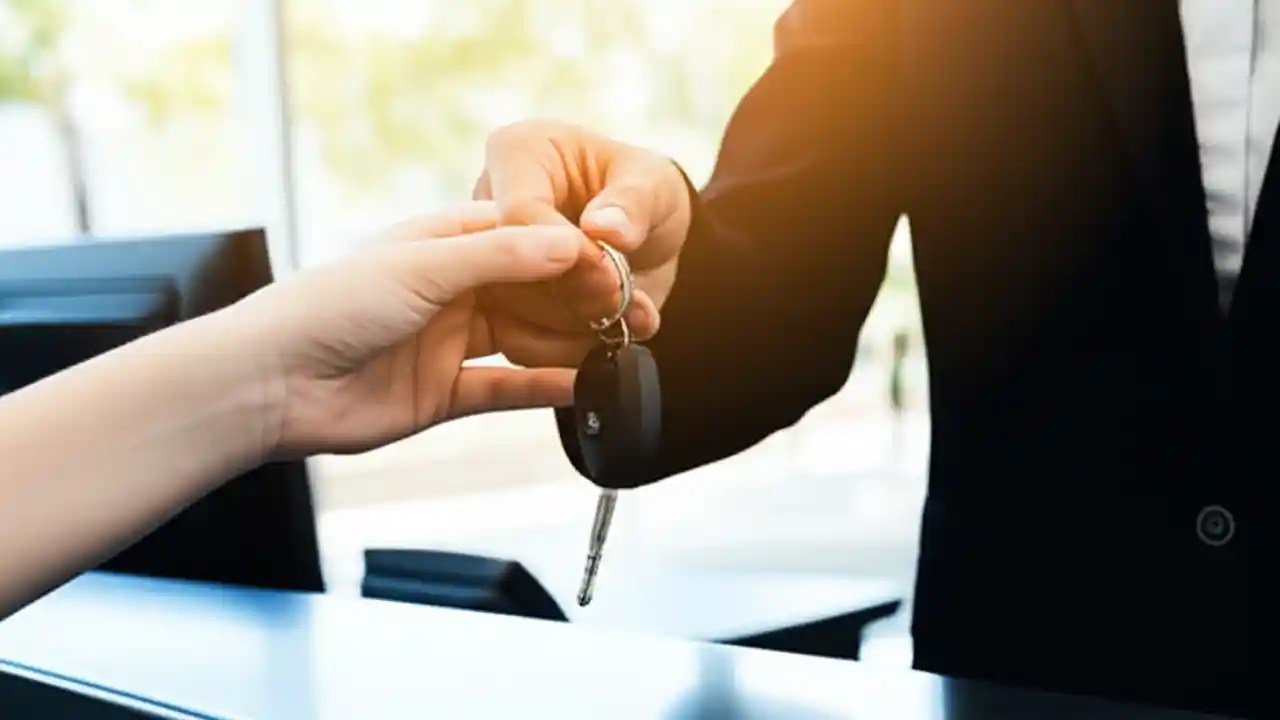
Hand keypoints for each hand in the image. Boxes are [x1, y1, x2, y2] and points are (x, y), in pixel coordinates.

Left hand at [225, 203, 586, 457]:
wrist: (271, 384)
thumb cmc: (330, 307)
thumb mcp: (423, 267)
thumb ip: (500, 258)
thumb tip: (572, 246)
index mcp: (438, 242)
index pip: (519, 237)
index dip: (567, 249)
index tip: (612, 261)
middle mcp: (446, 288)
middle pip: (528, 290)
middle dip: (577, 298)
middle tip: (628, 308)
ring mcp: (445, 341)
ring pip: (523, 337)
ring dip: (568, 340)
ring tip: (618, 344)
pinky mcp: (441, 392)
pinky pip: (504, 388)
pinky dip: (542, 386)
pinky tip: (582, 382)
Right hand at [474, 120, 693, 366]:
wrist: (647, 237)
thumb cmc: (644, 193)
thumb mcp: (653, 185)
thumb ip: (634, 203)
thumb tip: (606, 229)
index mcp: (518, 153)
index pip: (518, 214)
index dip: (564, 253)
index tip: (608, 272)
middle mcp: (488, 205)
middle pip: (508, 268)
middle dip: (573, 296)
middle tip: (623, 302)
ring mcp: (488, 260)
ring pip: (511, 313)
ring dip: (574, 328)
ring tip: (630, 317)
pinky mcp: (500, 305)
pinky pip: (520, 341)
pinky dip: (568, 349)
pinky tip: (607, 338)